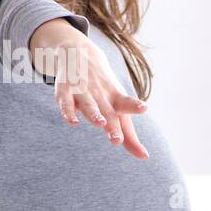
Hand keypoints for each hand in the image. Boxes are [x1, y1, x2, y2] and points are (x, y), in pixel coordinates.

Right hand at [30, 18, 149, 159]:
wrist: (79, 53)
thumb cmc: (104, 91)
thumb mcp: (118, 109)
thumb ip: (130, 136)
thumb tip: (145, 157)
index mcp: (116, 99)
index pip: (126, 103)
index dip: (134, 105)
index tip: (144, 107)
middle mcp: (101, 95)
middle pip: (108, 112)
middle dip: (112, 126)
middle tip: (117, 140)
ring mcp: (83, 92)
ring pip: (89, 105)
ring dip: (94, 114)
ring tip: (100, 123)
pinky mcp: (65, 91)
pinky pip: (66, 102)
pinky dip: (68, 111)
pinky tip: (72, 122)